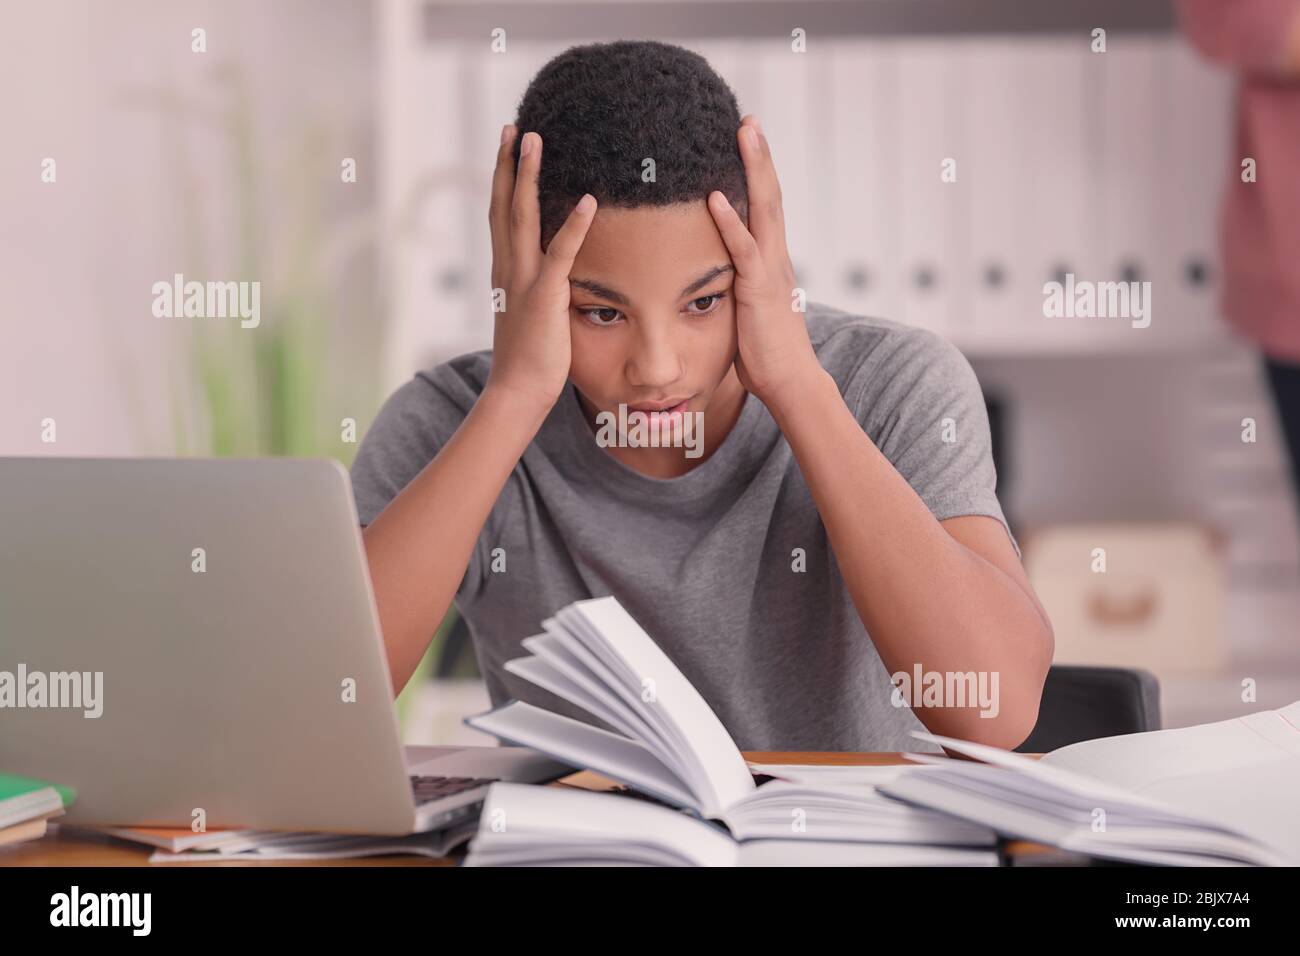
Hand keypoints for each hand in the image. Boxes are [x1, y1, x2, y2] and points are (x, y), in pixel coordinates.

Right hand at [485, 125, 597, 407]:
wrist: (517, 392)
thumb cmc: (530, 362)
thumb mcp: (531, 317)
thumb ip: (539, 291)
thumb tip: (553, 281)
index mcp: (504, 273)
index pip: (501, 216)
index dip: (504, 179)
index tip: (508, 147)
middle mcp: (507, 269)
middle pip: (504, 204)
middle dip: (509, 163)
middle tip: (515, 126)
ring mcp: (523, 281)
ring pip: (522, 216)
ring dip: (529, 175)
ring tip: (536, 139)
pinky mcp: (544, 297)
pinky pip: (560, 253)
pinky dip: (574, 225)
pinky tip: (589, 200)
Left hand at [707, 115, 822, 408]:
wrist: (790, 382)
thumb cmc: (765, 353)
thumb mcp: (746, 310)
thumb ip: (735, 287)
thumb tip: (716, 279)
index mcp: (772, 260)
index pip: (766, 206)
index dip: (759, 172)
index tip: (748, 140)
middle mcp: (776, 257)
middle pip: (770, 195)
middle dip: (759, 155)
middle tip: (748, 119)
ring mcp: (769, 271)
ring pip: (763, 209)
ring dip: (753, 170)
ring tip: (743, 133)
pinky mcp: (758, 291)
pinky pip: (743, 250)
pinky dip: (730, 222)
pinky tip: (716, 197)